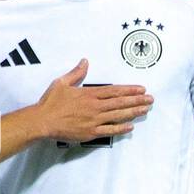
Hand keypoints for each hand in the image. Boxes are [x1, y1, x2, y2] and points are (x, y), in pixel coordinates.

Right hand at [35, 60, 152, 143]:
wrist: (42, 121)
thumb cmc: (50, 102)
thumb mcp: (62, 83)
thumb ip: (76, 73)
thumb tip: (85, 61)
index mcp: (89, 94)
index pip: (114, 91)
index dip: (129, 90)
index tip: (141, 89)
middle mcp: (94, 107)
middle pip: (120, 103)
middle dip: (137, 101)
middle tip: (150, 99)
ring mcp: (94, 121)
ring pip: (118, 116)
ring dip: (133, 112)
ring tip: (145, 110)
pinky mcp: (90, 132)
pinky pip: (110, 130)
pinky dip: (121, 129)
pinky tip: (130, 126)